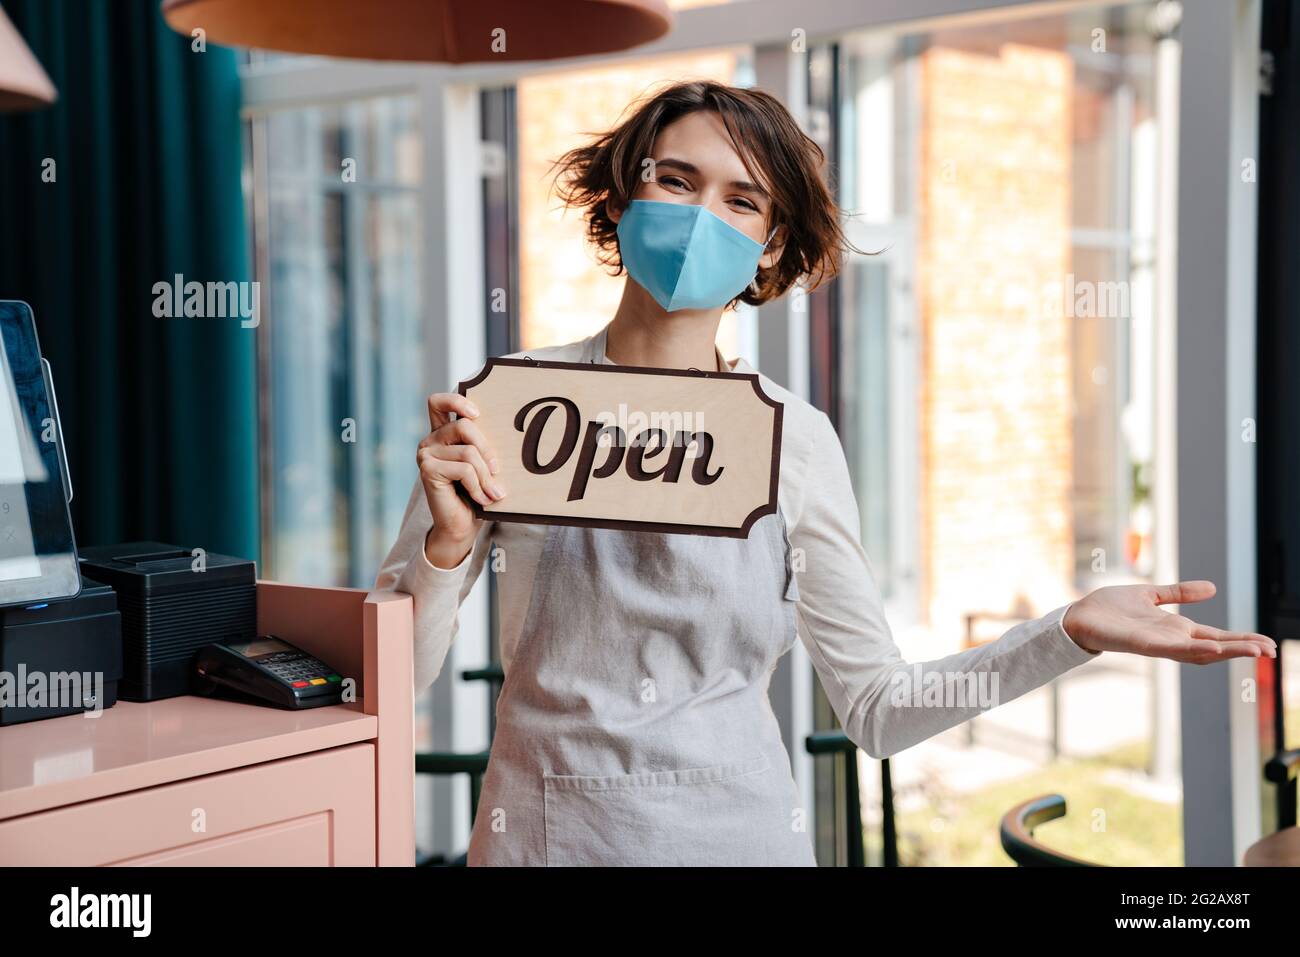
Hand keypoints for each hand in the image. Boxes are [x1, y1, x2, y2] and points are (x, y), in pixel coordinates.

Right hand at [417, 392, 505, 567]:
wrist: (461, 526)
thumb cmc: (476, 494)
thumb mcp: (483, 465)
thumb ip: (484, 447)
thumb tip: (511, 433)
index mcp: (443, 433)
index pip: (438, 402)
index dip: (457, 401)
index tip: (478, 413)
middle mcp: (431, 440)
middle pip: (464, 426)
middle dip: (487, 449)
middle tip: (499, 470)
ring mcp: (426, 454)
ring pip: (468, 453)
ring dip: (486, 476)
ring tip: (495, 493)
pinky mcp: (427, 470)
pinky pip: (463, 470)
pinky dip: (478, 486)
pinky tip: (483, 499)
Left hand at [1061, 581, 1275, 663]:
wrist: (1077, 616)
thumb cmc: (1110, 608)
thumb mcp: (1151, 595)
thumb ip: (1179, 593)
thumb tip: (1213, 588)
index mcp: (1175, 628)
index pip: (1216, 636)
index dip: (1241, 639)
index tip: (1267, 643)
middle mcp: (1170, 639)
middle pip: (1214, 646)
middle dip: (1242, 648)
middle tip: (1271, 650)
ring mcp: (1157, 644)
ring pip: (1198, 651)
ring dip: (1226, 651)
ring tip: (1253, 651)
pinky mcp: (1140, 644)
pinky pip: (1171, 649)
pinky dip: (1193, 649)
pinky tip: (1213, 648)